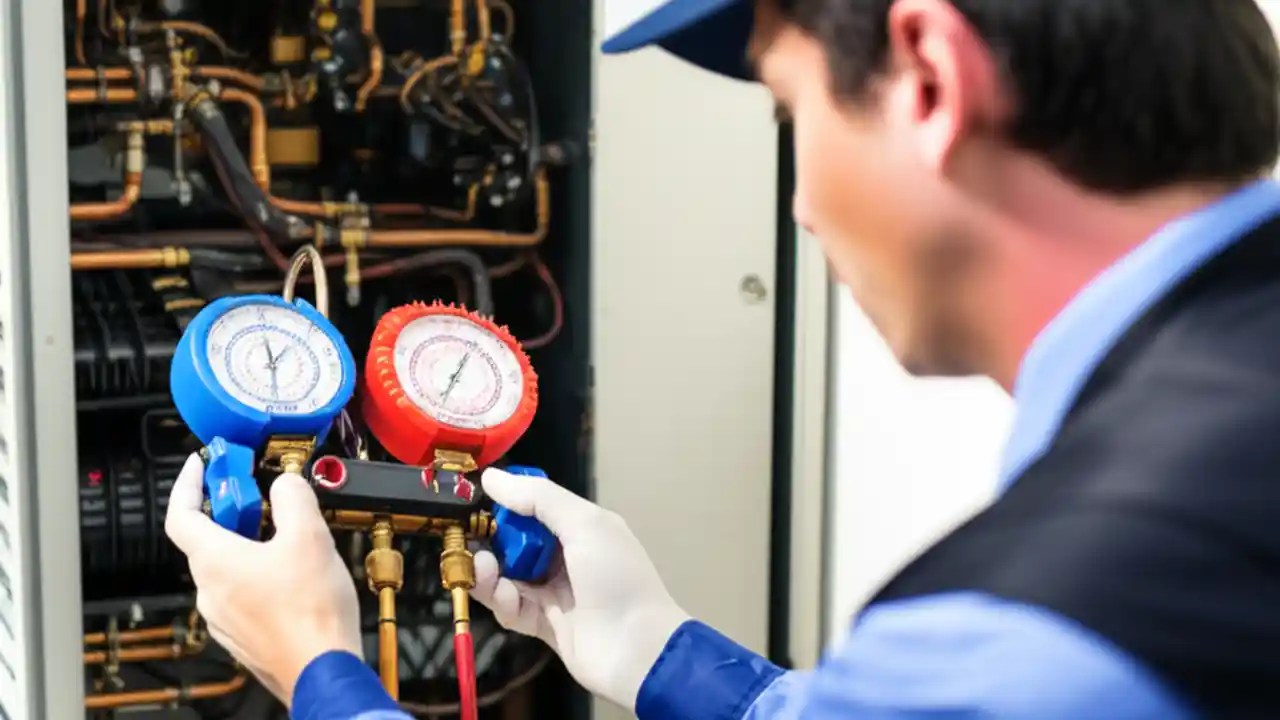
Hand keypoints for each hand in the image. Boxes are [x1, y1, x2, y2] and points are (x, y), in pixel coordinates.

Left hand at [164, 453, 362, 704]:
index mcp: (215, 562)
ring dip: (247, 542)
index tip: (202, 465)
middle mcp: (210, 592)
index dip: (187, 484)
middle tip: (257, 494)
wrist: (322, 671)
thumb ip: (293, 498)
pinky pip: (242, 593)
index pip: (180, 515)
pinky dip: (258, 572)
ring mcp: (224, 618)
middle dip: (231, 511)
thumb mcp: (310, 537)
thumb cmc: (312, 614)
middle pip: (206, 539)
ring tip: (284, 534)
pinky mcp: (244, 635)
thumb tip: (286, 483)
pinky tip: (292, 573)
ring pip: (226, 567)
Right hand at [470, 468, 689, 710]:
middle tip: (469, 536)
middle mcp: (566, 555)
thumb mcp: (585, 524)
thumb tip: (492, 477)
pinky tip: (504, 595)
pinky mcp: (542, 624)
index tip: (474, 497)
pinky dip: (502, 599)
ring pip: (508, 573)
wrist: (637, 649)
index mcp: (581, 527)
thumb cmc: (617, 578)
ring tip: (484, 566)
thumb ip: (539, 498)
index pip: (535, 505)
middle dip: (491, 537)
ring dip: (490, 569)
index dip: (507, 501)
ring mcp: (554, 591)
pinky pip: (511, 606)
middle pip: (515, 540)